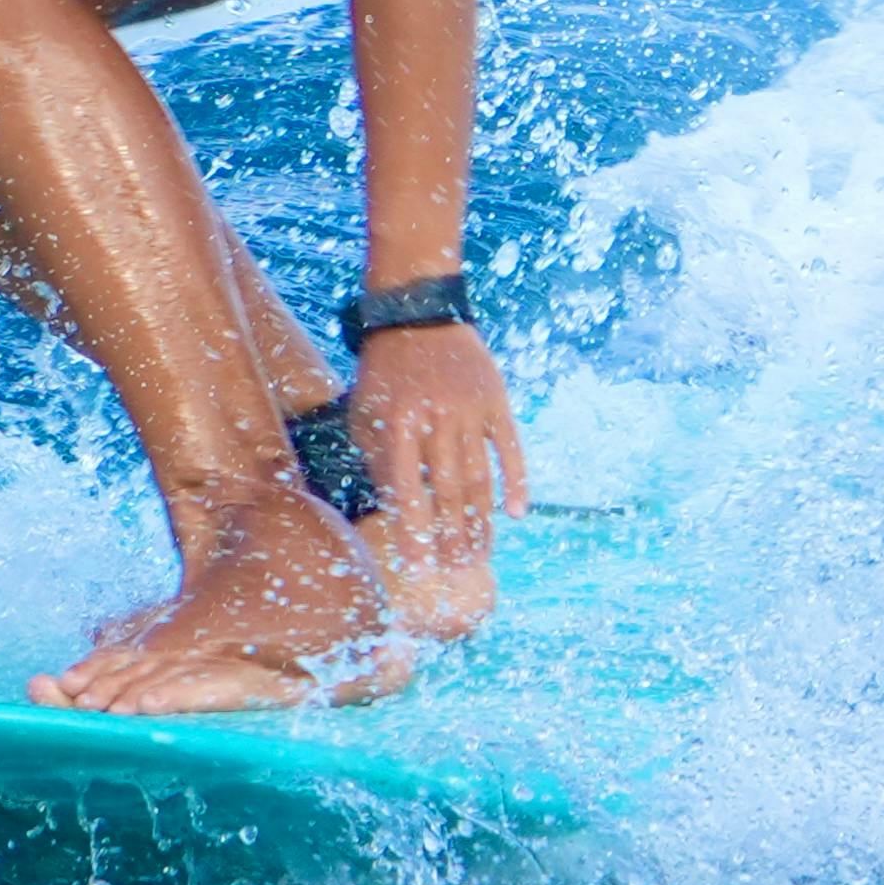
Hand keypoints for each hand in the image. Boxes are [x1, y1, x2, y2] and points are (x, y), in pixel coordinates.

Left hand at [347, 317, 526, 639]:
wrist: (418, 314)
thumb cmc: (384, 374)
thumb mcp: (365, 415)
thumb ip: (378, 461)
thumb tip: (396, 512)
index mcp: (397, 426)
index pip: (408, 492)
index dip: (415, 532)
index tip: (421, 566)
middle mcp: (435, 420)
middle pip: (448, 492)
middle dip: (453, 536)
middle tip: (458, 569)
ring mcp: (468, 410)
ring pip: (480, 477)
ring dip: (482, 520)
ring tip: (482, 553)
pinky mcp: (494, 401)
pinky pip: (509, 448)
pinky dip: (516, 482)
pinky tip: (518, 512)